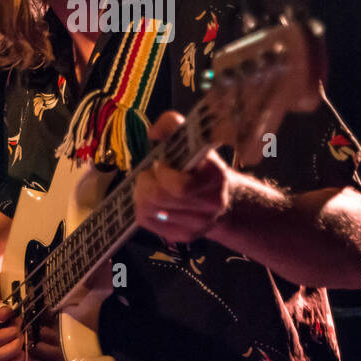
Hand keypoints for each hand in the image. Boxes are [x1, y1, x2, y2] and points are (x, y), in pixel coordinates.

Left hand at [131, 110, 231, 243]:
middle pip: (159, 197)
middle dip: (146, 181)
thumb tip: (154, 133)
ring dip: (141, 193)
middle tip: (150, 173)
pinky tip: (151, 199)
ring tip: (150, 184)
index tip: (160, 162)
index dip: (162, 174)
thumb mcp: (192, 139)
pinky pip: (145, 220)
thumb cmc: (200, 165)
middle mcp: (211, 205)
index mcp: (216, 177)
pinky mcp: (182, 236)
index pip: (182, 187)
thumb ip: (173, 125)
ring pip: (149, 210)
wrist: (220, 198)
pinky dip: (141, 206)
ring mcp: (197, 225)